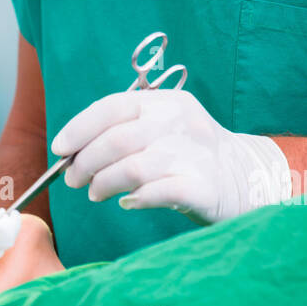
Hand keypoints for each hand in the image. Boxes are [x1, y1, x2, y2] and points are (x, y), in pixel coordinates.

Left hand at [50, 88, 292, 224]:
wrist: (246, 177)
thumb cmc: (189, 154)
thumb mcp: (162, 127)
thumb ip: (124, 131)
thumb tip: (72, 151)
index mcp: (165, 102)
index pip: (112, 107)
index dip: (79, 128)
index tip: (59, 148)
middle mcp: (179, 122)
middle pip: (116, 140)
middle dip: (85, 163)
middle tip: (73, 180)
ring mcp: (192, 154)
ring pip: (131, 168)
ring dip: (103, 183)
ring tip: (96, 194)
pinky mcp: (202, 187)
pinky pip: (156, 193)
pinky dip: (134, 199)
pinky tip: (128, 203)